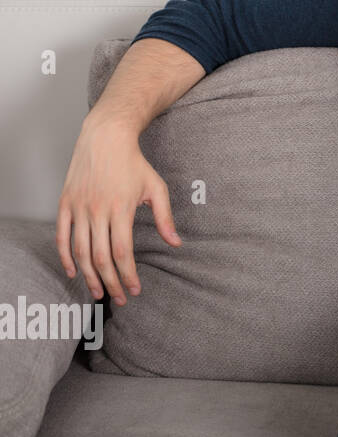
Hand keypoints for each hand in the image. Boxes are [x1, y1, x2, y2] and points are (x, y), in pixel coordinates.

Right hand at [56, 115, 181, 306]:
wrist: (105, 138)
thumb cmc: (134, 163)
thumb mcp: (156, 188)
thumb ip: (164, 218)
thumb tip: (176, 243)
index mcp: (120, 209)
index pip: (121, 252)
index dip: (127, 274)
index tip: (135, 290)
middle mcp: (97, 210)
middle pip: (100, 257)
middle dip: (111, 282)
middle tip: (120, 298)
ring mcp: (78, 208)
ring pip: (80, 251)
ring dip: (89, 275)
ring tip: (98, 293)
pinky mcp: (65, 204)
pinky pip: (62, 236)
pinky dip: (66, 256)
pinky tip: (74, 271)